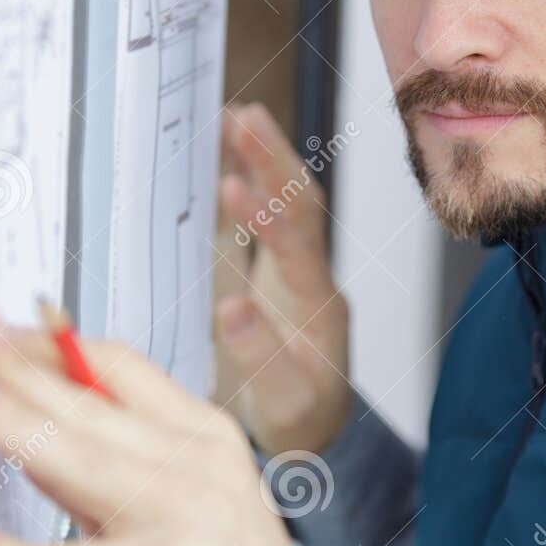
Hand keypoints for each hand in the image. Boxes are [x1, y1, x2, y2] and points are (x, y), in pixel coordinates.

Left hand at [0, 301, 293, 545]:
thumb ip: (106, 451)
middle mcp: (196, 466)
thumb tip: (26, 410)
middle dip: (23, 367)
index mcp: (201, 431)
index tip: (3, 328)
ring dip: (17, 424)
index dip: (54, 342)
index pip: (120, 366)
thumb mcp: (175, 485)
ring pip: (86, 462)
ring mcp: (180, 521)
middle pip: (94, 405)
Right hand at [215, 102, 351, 456]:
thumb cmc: (301, 419)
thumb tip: (228, 309)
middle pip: (300, 207)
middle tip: (242, 116)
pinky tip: (230, 155)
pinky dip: (253, 181)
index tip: (234, 185)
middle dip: (272, 160)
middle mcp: (315, 278)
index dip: (267, 214)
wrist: (317, 429)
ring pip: (289, 203)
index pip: (296, 247)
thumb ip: (260, 355)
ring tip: (236, 116)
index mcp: (317, 306)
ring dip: (266, 160)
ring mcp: (300, 270)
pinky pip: (272, 215)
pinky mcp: (283, 270)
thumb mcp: (284, 401)